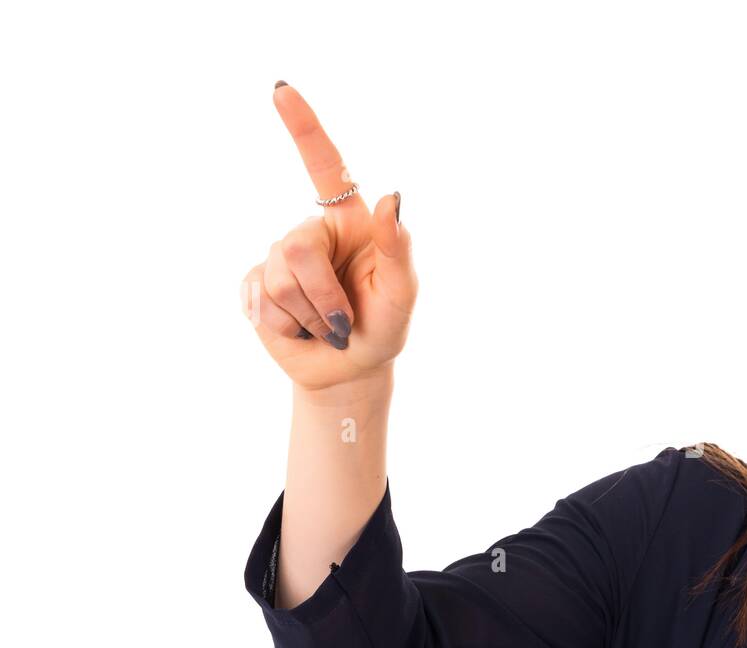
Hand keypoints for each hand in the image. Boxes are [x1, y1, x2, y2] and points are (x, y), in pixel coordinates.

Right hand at [239, 82, 418, 390]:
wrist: (349, 370)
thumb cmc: (384, 325)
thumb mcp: (402, 292)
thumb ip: (399, 247)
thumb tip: (394, 197)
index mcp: (350, 221)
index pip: (324, 166)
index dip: (303, 127)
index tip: (281, 88)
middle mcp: (311, 233)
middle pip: (295, 248)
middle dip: (322, 295)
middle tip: (343, 320)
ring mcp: (278, 259)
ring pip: (277, 280)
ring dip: (308, 316)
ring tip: (326, 326)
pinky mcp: (255, 287)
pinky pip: (260, 303)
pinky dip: (287, 327)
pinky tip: (301, 331)